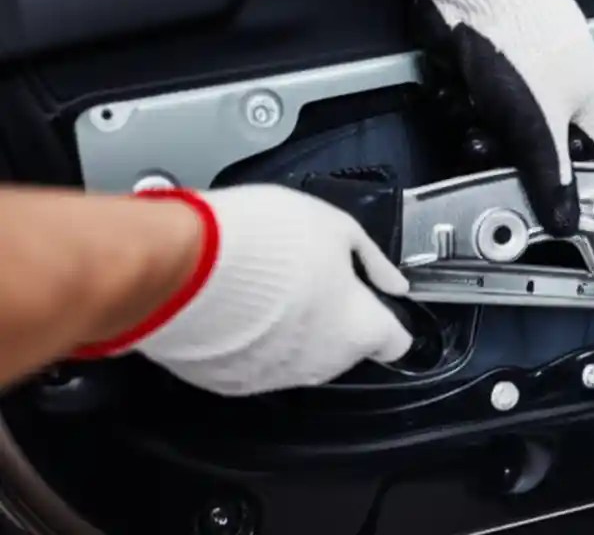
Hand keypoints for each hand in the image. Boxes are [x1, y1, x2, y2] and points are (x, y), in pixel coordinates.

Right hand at [123, 185, 412, 395]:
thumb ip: (372, 260)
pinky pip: (252, 363)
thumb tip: (395, 285)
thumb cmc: (272, 240)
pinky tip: (230, 310)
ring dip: (291, 332)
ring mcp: (273, 380)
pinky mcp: (227, 384)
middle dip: (333, 319)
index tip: (369, 298)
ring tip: (263, 289)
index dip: (386, 318)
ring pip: (297, 358)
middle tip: (307, 278)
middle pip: (343, 348)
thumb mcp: (335, 226)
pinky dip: (249, 343)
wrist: (181, 268)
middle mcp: (322, 366)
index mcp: (358, 330)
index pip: (394, 342)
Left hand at [382, 0, 593, 236]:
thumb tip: (566, 220)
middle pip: (535, 141)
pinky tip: (454, 89)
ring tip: (469, 113)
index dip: (567, 175)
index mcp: (588, 95)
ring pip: (498, 122)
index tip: (543, 191)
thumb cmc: (517, 34)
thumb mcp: (536, 125)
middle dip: (507, 150)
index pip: (590, 152)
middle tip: (491, 149)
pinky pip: (472, 96)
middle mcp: (558, 80)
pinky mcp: (484, 56)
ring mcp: (520, 66)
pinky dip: (458, 99)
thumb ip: (550, 176)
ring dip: (477, 125)